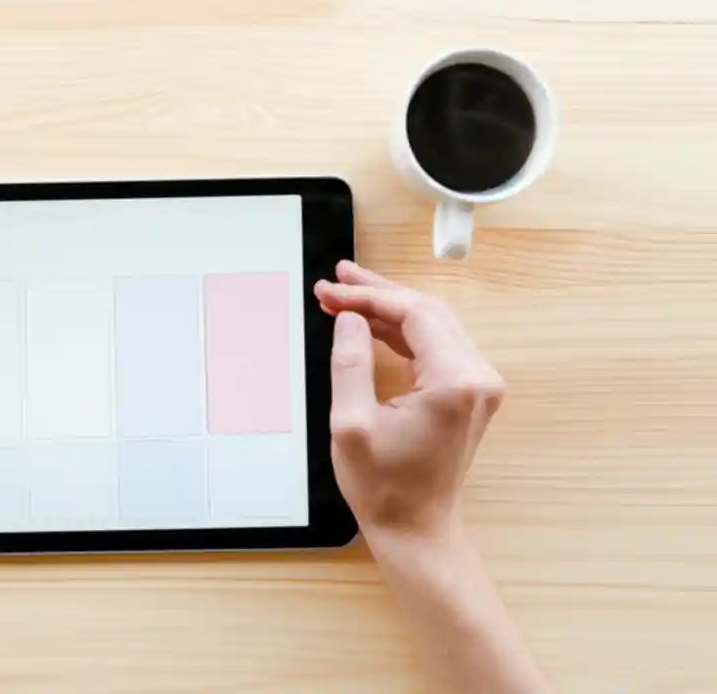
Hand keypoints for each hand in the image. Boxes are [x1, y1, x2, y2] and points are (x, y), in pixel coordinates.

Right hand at [313, 261, 504, 540]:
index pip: (413, 314)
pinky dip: (402, 331)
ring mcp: (479, 385)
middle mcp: (477, 378)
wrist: (416, 528)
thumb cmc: (384, 487)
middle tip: (336, 281)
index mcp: (454, 382)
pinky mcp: (470, 392)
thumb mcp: (351, 424)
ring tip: (345, 295)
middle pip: (427, 311)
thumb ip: (349, 364)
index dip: (368, 296)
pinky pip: (437, 345)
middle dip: (377, 293)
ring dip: (388, 308)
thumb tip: (348, 320)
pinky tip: (369, 324)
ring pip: (433, 323)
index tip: (331, 293)